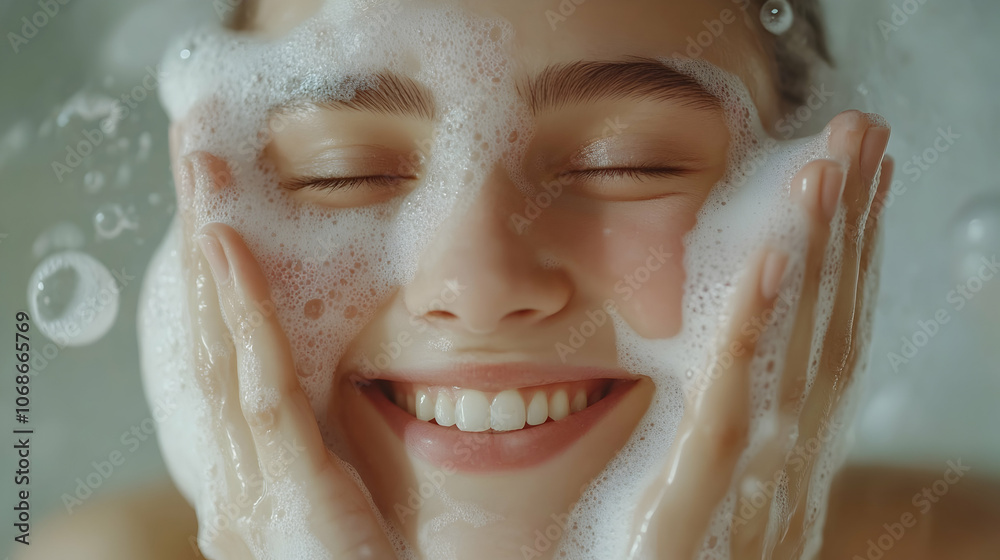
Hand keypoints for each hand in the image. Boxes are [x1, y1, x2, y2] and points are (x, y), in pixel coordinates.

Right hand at [172, 137, 394, 558]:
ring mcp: (250, 479)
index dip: (210, 274)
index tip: (210, 201)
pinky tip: (232, 250)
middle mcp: (230, 469)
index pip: (222, 352)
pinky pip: (264, 387)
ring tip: (204, 174)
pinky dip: (246, 313)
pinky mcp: (290, 485)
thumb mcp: (333, 502)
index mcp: (247, 468)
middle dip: (196, 240)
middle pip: (205, 333)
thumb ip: (310, 449)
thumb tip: (312, 396)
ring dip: (210, 253)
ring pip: (220, 345)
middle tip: (192, 154)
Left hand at [627, 110, 892, 559]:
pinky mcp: (699, 496)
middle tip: (860, 134)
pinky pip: (732, 399)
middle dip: (847, 224)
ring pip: (793, 348)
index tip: (859, 173)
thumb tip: (744, 353)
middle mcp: (786, 452)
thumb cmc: (677, 558)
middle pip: (826, 320)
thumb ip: (731, 420)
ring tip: (824, 170)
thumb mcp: (711, 480)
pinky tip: (769, 260)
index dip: (849, 249)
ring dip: (814, 252)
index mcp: (784, 441)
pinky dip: (755, 326)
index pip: (825, 328)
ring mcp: (752, 475)